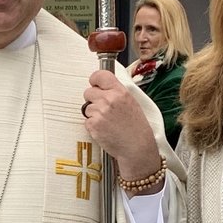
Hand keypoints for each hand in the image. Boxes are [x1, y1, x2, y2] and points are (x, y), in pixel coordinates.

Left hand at [81, 70, 162, 189]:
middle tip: (103, 109)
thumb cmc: (136, 127)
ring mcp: (100, 112)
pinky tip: (104, 129)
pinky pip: (86, 120)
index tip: (95, 84)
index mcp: (120, 92)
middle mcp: (109, 99)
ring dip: (93, 114)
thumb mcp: (132, 102)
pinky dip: (92, 125)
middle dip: (93, 99)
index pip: (100, 75)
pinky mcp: (93, 125)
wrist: (136, 147)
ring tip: (107, 122)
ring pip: (86, 108)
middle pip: (88, 92)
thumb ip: (116, 92)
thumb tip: (102, 86)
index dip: (95, 80)